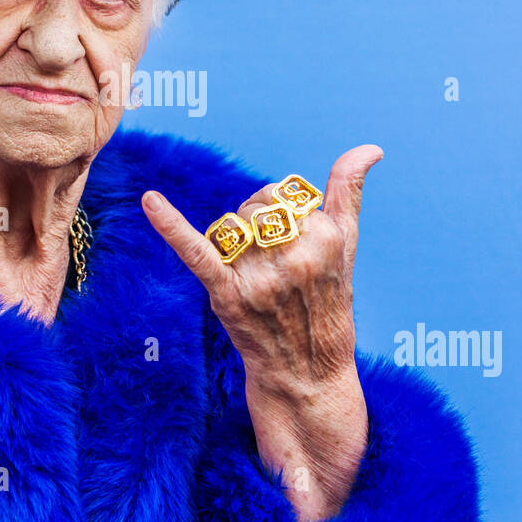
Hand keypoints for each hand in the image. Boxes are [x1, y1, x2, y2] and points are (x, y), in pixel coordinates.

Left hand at [141, 145, 383, 521]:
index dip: (278, 211)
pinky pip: (196, 251)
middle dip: (255, 223)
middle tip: (269, 260)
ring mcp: (260, 276)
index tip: (288, 239)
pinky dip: (170, 225)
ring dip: (234, 240)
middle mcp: (295, 255)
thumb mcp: (346, 247)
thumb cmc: (328, 303)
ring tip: (252, 272)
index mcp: (326, 237)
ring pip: (231, 225)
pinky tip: (150, 200)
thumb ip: (349, 192)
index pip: (283, 194)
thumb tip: (371, 148)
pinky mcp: (227, 294)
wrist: (308, 373)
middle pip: (255, 207)